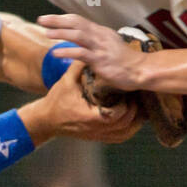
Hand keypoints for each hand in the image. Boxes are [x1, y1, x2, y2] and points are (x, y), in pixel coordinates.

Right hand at [23, 61, 143, 143]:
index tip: (127, 94)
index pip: (115, 115)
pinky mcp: (98, 137)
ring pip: (125, 133)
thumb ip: (79, 67)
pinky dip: (130, 130)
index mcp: (88, 116)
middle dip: (133, 111)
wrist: (47, 119)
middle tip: (136, 97)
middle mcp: (95, 128)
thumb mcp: (66, 82)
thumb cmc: (56, 100)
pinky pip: (120, 138)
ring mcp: (98, 135)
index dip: (125, 105)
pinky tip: (134, 120)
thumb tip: (89, 48)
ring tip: (139, 107)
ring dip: (135, 121)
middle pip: (124, 124)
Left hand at [36, 14, 148, 90]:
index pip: (79, 20)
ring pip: (78, 35)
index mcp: (101, 32)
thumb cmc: (126, 61)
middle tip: (41, 19)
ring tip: (46, 33)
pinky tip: (56, 53)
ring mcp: (100, 47)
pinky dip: (67, 51)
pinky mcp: (101, 60)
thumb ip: (97, 42)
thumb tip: (83, 42)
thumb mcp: (110, 46)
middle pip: (76, 23)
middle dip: (57, 20)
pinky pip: (81, 53)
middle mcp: (100, 36)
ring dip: (60, 33)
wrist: (141, 70)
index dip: (63, 18)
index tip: (49, 19)